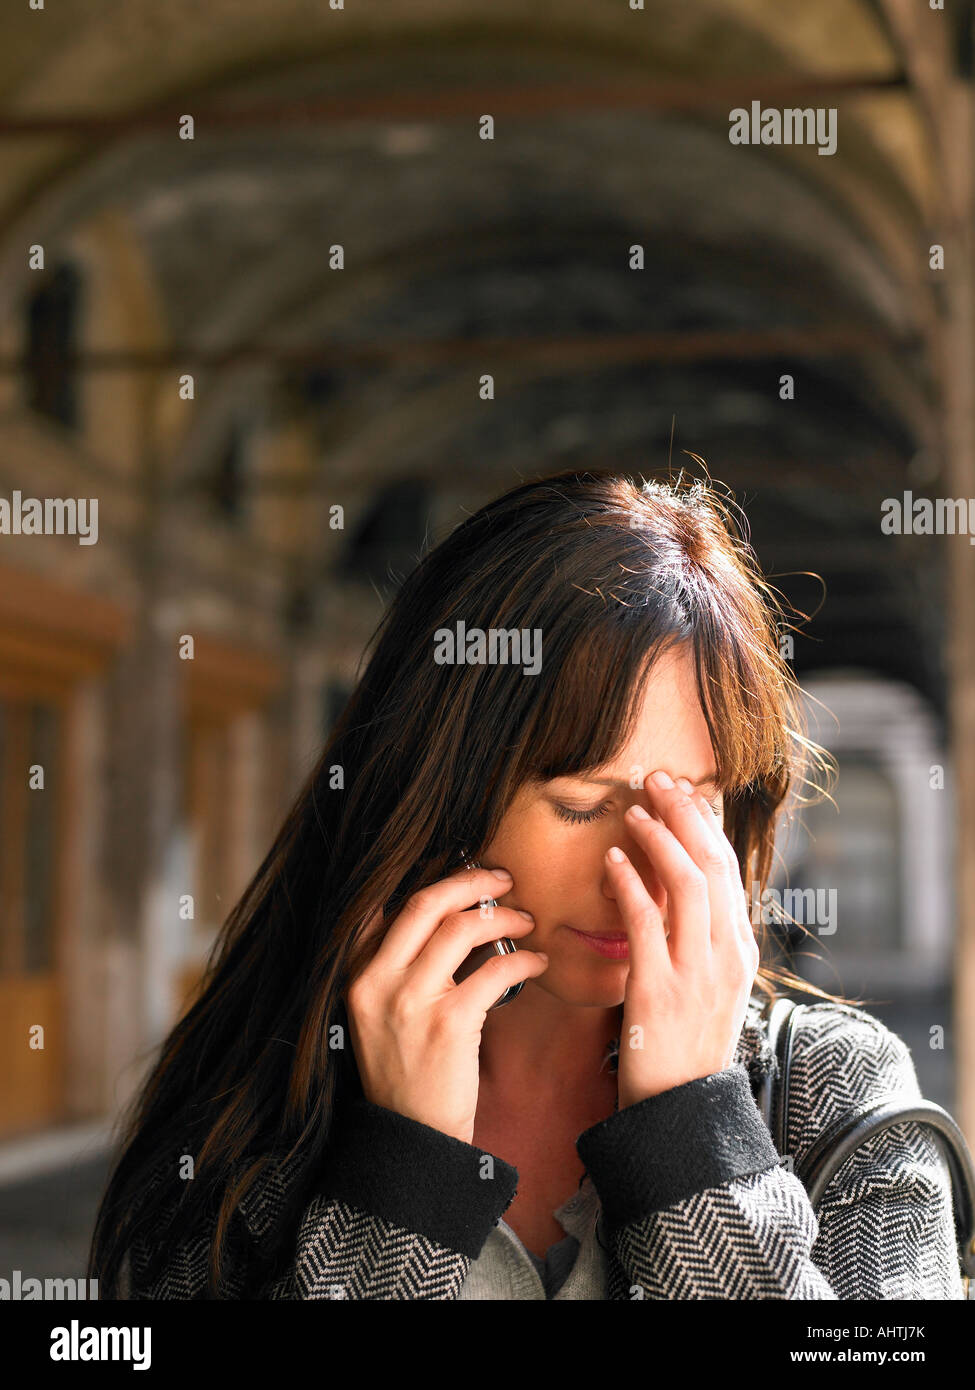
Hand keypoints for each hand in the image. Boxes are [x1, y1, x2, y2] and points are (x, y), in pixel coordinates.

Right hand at [344, 865, 547, 1143]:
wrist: (413, 1139)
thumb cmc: (406, 1073)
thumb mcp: (378, 1016)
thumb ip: (394, 968)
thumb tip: (439, 915)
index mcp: (357, 976)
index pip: (389, 906)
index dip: (432, 879)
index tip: (464, 872)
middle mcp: (377, 982)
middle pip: (425, 903)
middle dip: (469, 881)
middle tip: (502, 878)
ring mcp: (411, 1001)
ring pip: (462, 928)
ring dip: (503, 917)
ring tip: (526, 920)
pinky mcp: (449, 1023)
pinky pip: (495, 970)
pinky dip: (524, 960)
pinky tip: (537, 963)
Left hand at [605, 770, 759, 1107]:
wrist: (679, 1112)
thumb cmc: (682, 1046)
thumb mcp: (705, 987)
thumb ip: (698, 939)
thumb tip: (680, 888)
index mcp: (740, 950)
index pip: (729, 868)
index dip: (704, 823)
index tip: (682, 790)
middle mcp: (728, 956)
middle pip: (714, 865)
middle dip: (685, 814)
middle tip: (658, 778)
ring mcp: (699, 974)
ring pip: (689, 886)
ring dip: (660, 839)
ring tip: (634, 808)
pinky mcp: (661, 993)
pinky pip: (647, 925)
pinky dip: (632, 886)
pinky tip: (613, 860)